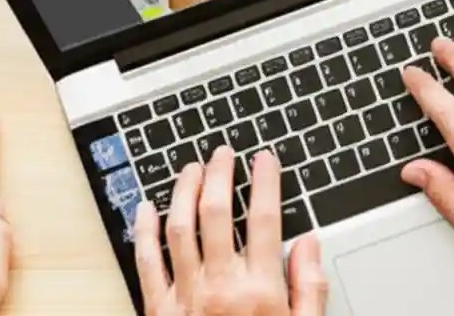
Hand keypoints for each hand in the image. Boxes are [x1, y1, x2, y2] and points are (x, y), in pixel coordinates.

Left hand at [133, 146, 326, 315]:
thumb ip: (310, 289)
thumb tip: (309, 243)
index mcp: (260, 291)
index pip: (265, 220)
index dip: (266, 182)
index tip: (265, 160)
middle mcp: (220, 287)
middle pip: (217, 213)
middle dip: (221, 175)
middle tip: (224, 153)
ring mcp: (185, 297)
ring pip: (180, 228)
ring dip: (184, 191)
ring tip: (191, 168)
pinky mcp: (158, 312)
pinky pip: (146, 262)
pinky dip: (144, 231)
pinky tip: (146, 208)